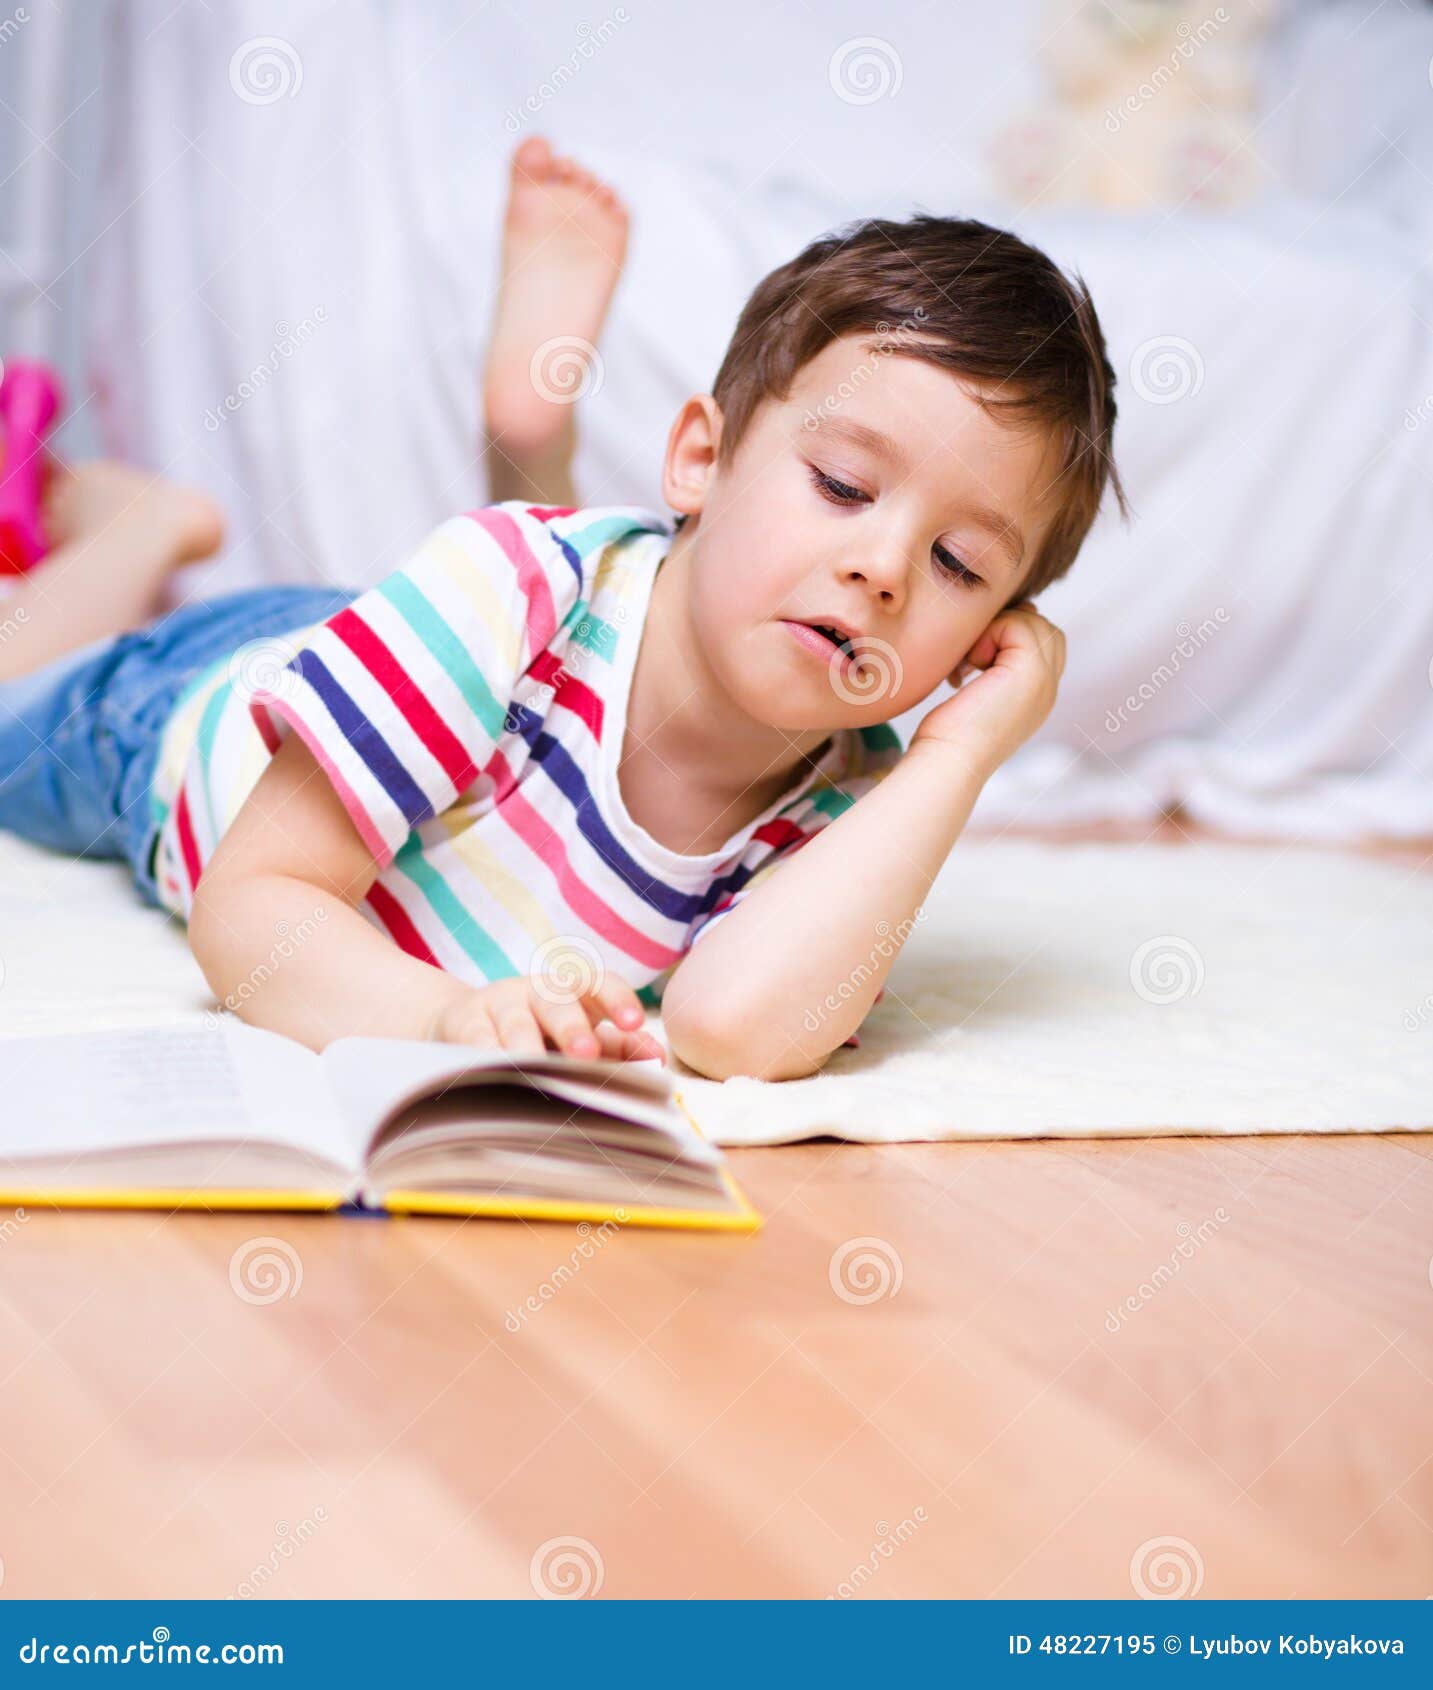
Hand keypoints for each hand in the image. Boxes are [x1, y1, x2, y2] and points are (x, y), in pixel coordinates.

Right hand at [426, 972, 665, 1062]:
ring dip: (527, 1044)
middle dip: (572, 1026)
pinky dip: (485, 1054)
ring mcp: (499, 1002)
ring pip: (515, 1020)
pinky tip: (493, 1072)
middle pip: (556, 1000)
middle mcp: (537, 990)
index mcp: (573, 991)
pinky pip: (476, 1038)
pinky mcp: (465, 1021)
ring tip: (535, 1068)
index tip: (635, 1022)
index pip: (599, 982)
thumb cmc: (541, 1036)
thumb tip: (658, 1058)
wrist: (468, 1027)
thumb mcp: (582, 1039)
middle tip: (585, 1053)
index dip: (618, 999)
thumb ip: (620, 1047)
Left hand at [911, 598, 1065, 772]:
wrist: (948, 762)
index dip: (1007, 637)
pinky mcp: (1032, 672)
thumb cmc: (946, 736)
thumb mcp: (975, 696)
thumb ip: (990, 666)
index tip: (972, 662)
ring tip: (970, 664)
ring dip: (995, 630)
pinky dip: (989, 633)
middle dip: (1004, 629)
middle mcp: (1047, 688)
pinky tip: (970, 665)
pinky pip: (1019, 624)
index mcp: (1037, 695)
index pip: (1041, 642)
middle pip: (1041, 628)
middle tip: (970, 661)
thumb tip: (989, 632)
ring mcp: (1045, 681)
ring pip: (1032, 622)